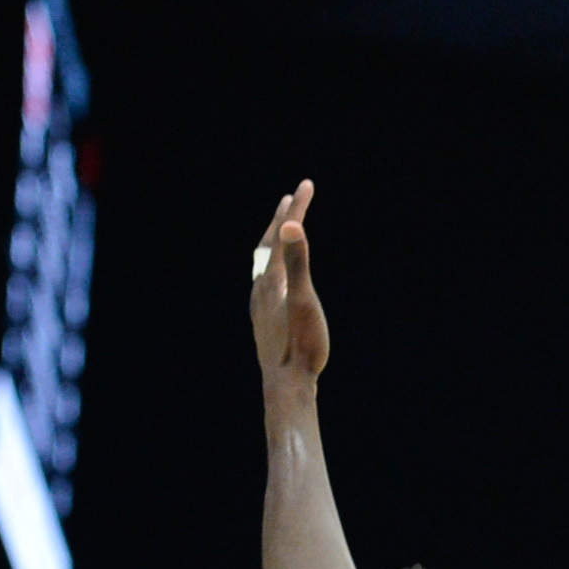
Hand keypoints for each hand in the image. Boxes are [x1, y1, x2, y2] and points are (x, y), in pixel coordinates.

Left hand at [249, 181, 326, 396]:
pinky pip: (266, 281)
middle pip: (269, 244)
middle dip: (282, 219)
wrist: (285, 384)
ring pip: (265, 263)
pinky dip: (273, 265)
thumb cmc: (301, 345)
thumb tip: (292, 226)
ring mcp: (262, 304)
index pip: (284, 233)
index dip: (297, 207)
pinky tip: (276, 280)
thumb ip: (299, 262)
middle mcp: (262, 287)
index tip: (307, 184)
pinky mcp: (265, 319)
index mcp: (272, 278)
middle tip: (291, 198)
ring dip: (274, 242)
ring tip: (282, 232)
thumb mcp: (305, 300)